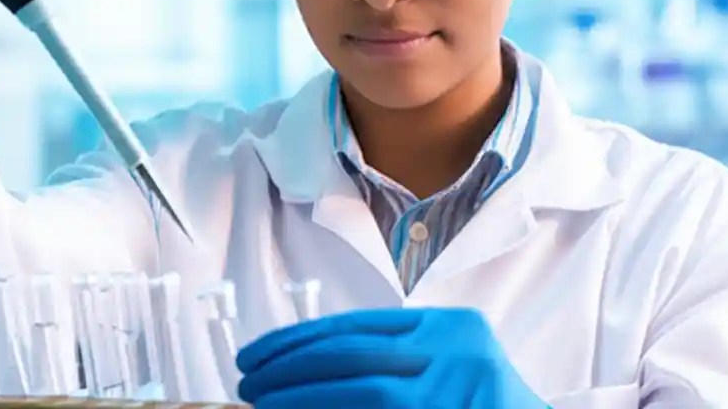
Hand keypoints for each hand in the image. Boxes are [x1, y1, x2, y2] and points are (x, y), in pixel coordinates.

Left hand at [236, 308, 546, 407]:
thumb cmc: (481, 402)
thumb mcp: (446, 365)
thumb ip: (392, 357)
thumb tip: (301, 368)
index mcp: (450, 325)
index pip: (358, 326)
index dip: (298, 339)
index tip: (257, 352)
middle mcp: (454, 353)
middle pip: (351, 353)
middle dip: (288, 366)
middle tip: (247, 379)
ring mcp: (450, 394)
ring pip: (358, 391)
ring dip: (300, 397)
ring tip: (260, 401)